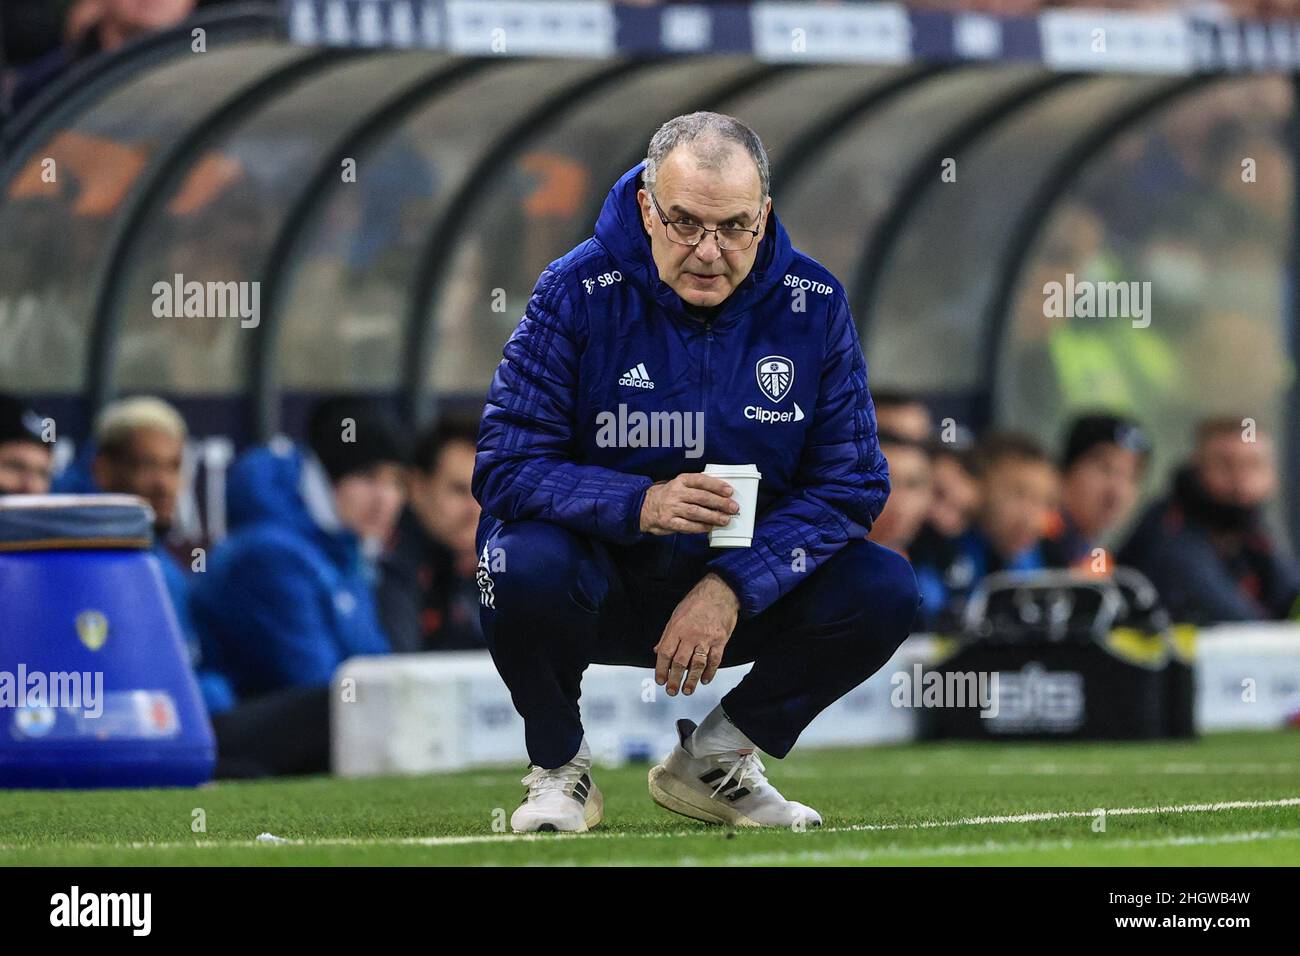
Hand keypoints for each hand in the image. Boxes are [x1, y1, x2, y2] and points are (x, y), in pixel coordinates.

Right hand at [639, 472, 737, 535]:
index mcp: (681, 480)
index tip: (729, 491)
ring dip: (713, 516)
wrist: (644, 507)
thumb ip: (697, 487)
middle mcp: (676, 492)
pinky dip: (700, 527)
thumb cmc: (669, 496)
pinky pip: (687, 525)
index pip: (701, 480)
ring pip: (696, 512)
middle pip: (701, 497)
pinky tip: (710, 527)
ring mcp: (671, 508)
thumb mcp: (680, 485)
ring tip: (725, 519)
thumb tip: (721, 494)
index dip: (716, 485)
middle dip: (720, 503)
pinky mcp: (668, 522)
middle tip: (733, 508)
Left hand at [655, 573, 739, 695]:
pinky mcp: (720, 641)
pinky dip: (709, 672)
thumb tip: (658, 650)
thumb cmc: (697, 601)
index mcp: (677, 628)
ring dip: (691, 680)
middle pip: (680, 662)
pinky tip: (705, 679)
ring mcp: (706, 639)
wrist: (720, 591)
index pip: (665, 653)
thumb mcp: (676, 614)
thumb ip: (667, 634)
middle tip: (671, 691)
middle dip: (674, 679)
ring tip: (687, 690)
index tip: (660, 680)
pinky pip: (714, 660)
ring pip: (697, 664)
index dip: (661, 669)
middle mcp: (690, 635)